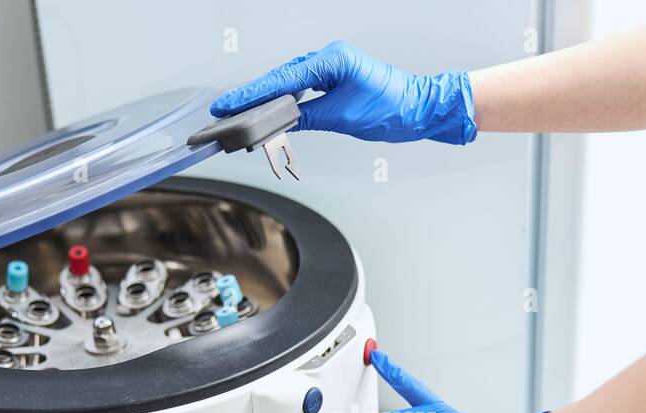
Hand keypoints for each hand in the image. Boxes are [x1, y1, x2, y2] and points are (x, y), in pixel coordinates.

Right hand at [210, 41, 476, 144]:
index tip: (229, 104)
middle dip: (252, 95)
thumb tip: (280, 121)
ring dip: (266, 99)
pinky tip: (270, 112)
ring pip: (289, 83)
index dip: (253, 93)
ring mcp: (331, 67)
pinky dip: (285, 101)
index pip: (283, 79)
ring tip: (241, 114)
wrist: (419, 109)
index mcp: (331, 60)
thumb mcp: (344, 117)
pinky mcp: (335, 79)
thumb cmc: (391, 108)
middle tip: (225, 110)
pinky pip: (302, 89)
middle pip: (280, 77)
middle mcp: (328, 58)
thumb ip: (309, 117)